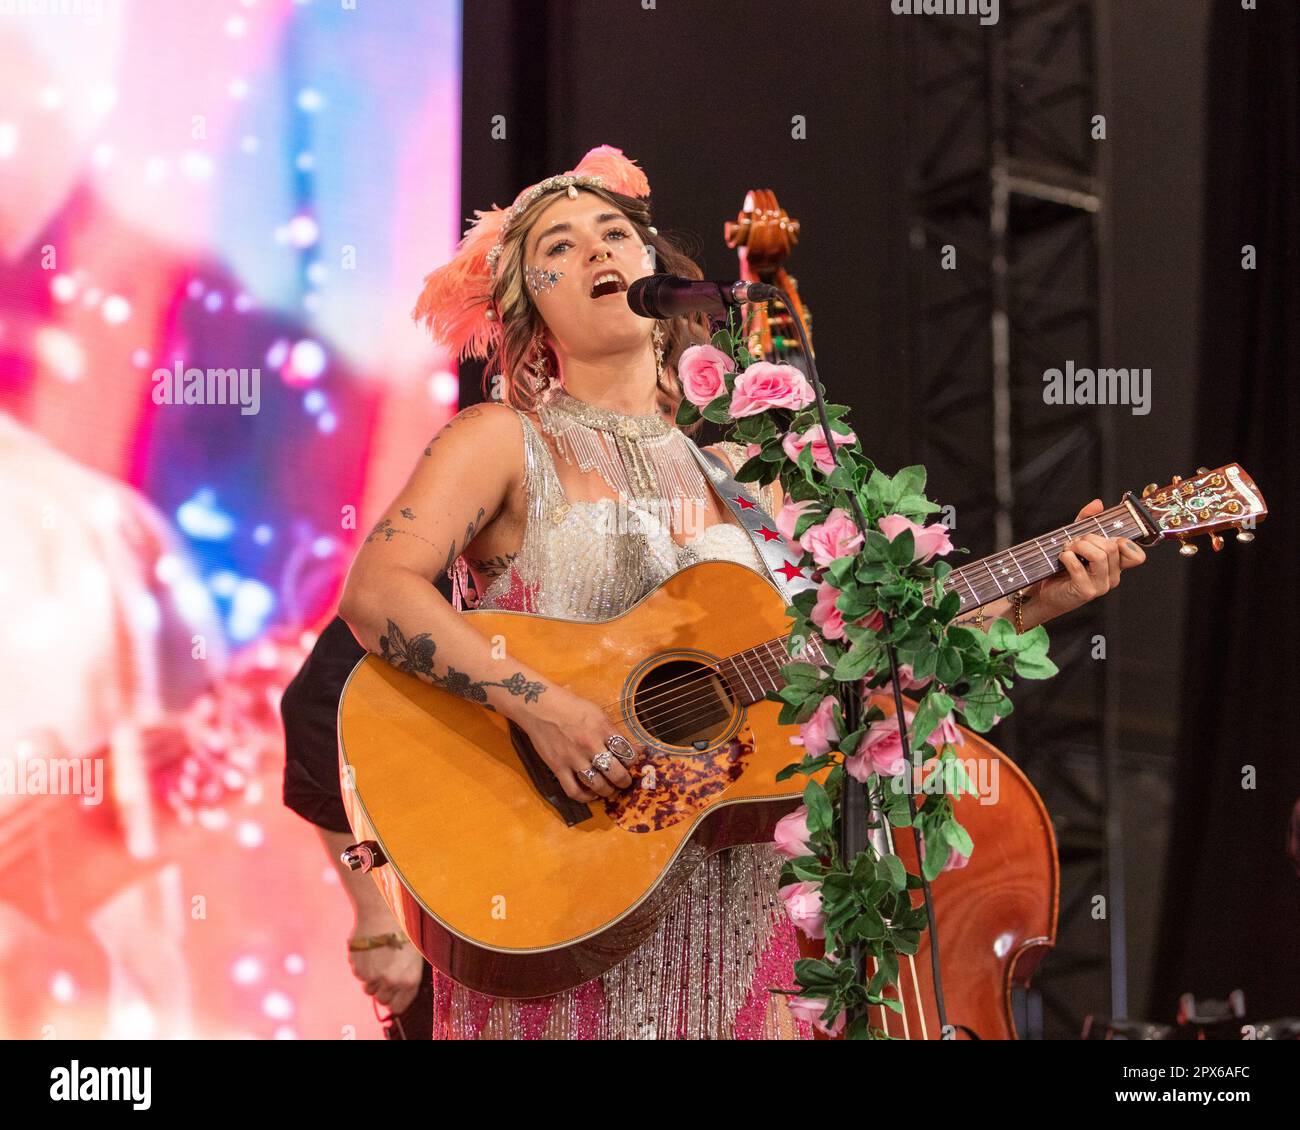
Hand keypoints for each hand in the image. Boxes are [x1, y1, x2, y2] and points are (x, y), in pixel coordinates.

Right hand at [348, 924, 424, 1013]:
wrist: (383, 912)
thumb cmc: (404, 928)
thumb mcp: (415, 954)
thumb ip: (408, 975)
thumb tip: (400, 989)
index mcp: (410, 979)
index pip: (398, 1006)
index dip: (395, 1002)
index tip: (393, 996)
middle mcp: (391, 981)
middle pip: (382, 999)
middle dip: (383, 990)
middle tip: (385, 973)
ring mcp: (373, 976)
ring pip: (369, 989)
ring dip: (372, 979)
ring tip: (378, 959)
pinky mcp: (358, 969)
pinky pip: (359, 976)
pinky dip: (362, 968)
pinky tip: (369, 951)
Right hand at [517, 686, 639, 801]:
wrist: (540, 706)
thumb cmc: (571, 706)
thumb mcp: (597, 713)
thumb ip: (612, 731)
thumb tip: (632, 747)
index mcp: (603, 729)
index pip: (627, 752)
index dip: (633, 762)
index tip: (632, 764)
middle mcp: (590, 745)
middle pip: (616, 773)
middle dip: (624, 781)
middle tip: (625, 782)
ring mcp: (573, 758)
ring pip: (597, 785)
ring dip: (607, 791)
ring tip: (609, 789)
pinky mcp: (558, 767)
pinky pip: (574, 790)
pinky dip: (585, 797)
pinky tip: (591, 795)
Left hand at [1029, 498, 1147, 620]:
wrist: (1045, 591)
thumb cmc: (1063, 566)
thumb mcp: (1076, 539)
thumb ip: (1086, 521)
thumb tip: (1097, 504)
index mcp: (1116, 565)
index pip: (1136, 554)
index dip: (1124, 542)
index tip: (1103, 536)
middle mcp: (1113, 577)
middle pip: (1111, 547)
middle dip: (1088, 538)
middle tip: (1073, 543)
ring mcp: (1101, 586)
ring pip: (1100, 556)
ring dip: (1078, 546)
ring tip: (1067, 549)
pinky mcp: (1086, 592)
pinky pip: (1079, 567)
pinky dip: (1067, 557)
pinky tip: (1062, 559)